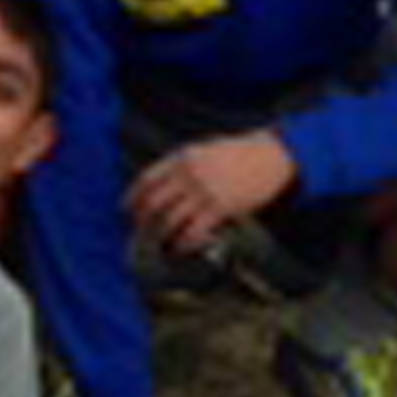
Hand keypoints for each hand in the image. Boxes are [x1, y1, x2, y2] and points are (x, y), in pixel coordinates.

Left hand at [125, 132, 294, 257]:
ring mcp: (204, 192)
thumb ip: (184, 163)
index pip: (147, 179)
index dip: (132, 196)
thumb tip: (164, 183)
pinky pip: (193, 232)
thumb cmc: (239, 151)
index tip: (126, 208)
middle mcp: (189, 174)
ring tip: (158, 244)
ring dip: (160, 236)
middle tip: (141, 232)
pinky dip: (183, 243)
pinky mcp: (221, 208)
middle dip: (143, 221)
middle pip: (153, 203)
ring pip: (170, 220)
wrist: (271, 155)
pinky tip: (180, 248)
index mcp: (182, 157)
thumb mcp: (205, 148)